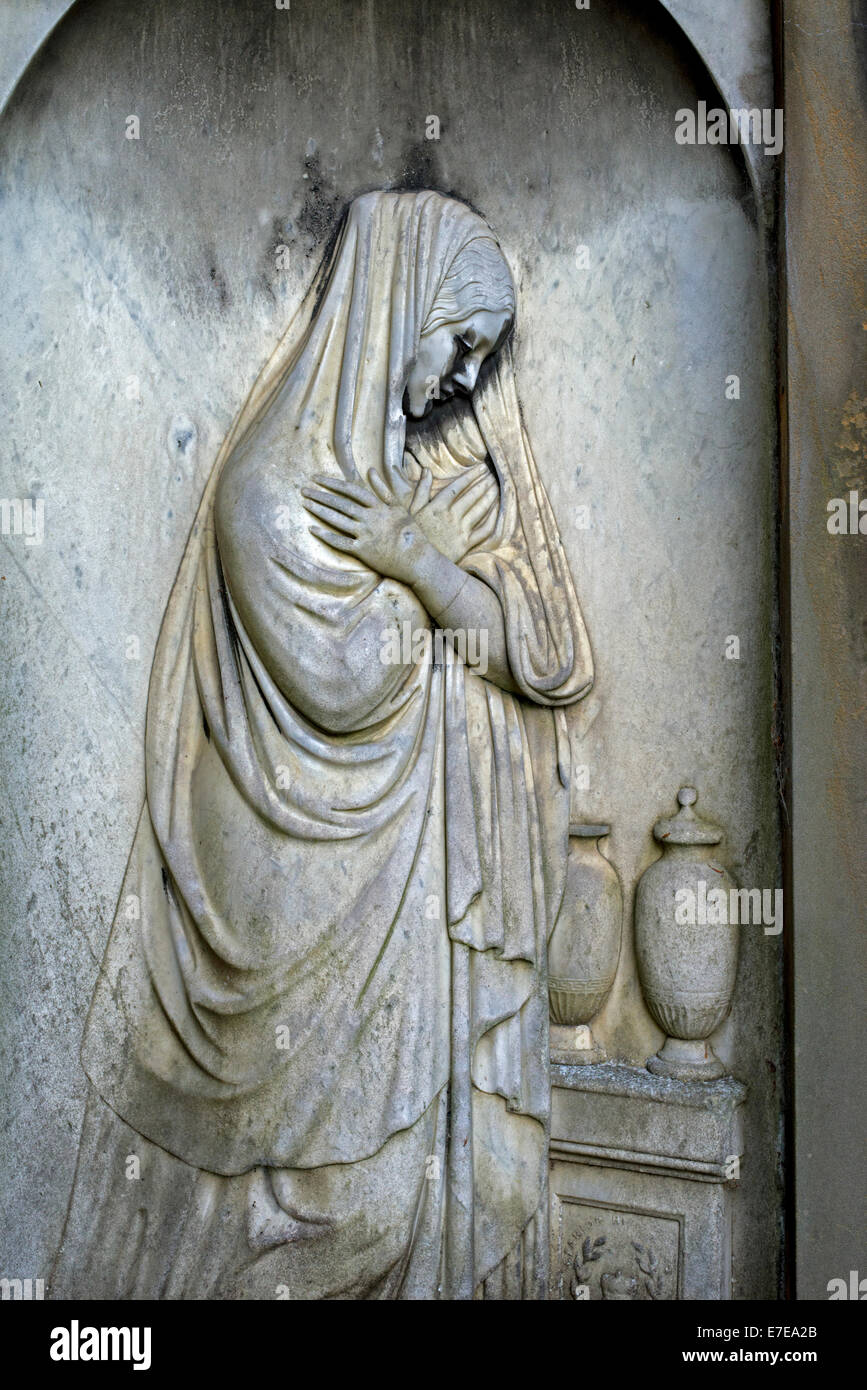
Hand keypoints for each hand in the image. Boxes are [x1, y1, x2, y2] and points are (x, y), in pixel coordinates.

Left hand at [301, 472, 429, 584]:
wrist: (417, 559)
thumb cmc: (410, 533)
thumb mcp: (399, 506)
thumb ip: (383, 488)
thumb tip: (371, 470)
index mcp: (378, 506)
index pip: (350, 490)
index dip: (331, 483)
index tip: (317, 478)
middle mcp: (369, 518)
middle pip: (340, 504)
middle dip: (320, 495)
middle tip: (303, 490)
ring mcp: (365, 535)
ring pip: (337, 520)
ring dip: (320, 511)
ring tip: (305, 504)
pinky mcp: (362, 551)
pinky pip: (340, 542)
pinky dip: (326, 536)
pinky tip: (313, 529)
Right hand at [408, 463, 499, 563]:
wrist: (415, 563)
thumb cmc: (411, 536)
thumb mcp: (411, 511)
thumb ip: (420, 490)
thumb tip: (427, 470)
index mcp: (437, 506)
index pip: (458, 486)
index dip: (471, 476)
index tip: (481, 468)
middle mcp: (451, 516)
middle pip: (472, 496)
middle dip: (484, 484)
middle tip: (493, 475)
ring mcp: (460, 530)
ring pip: (479, 510)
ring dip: (489, 498)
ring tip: (496, 488)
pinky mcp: (465, 545)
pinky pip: (483, 531)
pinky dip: (492, 521)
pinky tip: (497, 513)